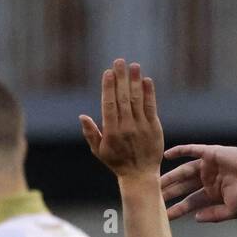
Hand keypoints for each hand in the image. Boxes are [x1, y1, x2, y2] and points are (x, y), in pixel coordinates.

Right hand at [80, 59, 163, 177]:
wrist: (140, 176)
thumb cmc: (117, 162)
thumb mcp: (99, 151)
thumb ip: (91, 133)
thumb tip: (82, 116)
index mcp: (111, 132)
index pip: (109, 105)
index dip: (108, 87)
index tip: (108, 72)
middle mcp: (126, 127)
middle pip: (123, 98)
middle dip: (121, 78)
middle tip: (119, 61)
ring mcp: (141, 127)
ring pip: (137, 100)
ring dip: (135, 81)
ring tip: (134, 66)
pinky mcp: (154, 128)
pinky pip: (151, 107)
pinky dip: (149, 94)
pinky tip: (146, 81)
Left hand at [160, 144, 236, 221]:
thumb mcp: (233, 211)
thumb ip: (214, 215)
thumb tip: (197, 218)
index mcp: (214, 194)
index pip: (190, 203)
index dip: (177, 209)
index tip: (163, 216)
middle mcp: (209, 180)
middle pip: (183, 187)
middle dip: (169, 193)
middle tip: (152, 197)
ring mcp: (209, 166)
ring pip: (183, 171)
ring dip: (170, 176)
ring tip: (155, 182)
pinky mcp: (211, 153)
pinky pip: (192, 150)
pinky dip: (180, 151)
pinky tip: (167, 155)